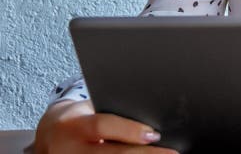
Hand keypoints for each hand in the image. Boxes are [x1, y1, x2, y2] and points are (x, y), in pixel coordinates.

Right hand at [33, 100, 178, 153]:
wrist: (49, 136)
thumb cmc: (79, 119)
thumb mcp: (89, 111)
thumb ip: (113, 114)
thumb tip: (151, 116)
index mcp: (73, 125)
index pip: (102, 125)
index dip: (129, 130)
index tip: (154, 134)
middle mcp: (69, 149)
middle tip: (171, 153)